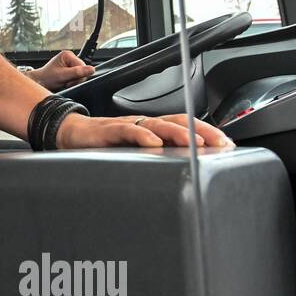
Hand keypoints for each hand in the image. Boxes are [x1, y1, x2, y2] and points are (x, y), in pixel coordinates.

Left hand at [29, 50, 94, 91]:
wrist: (40, 83)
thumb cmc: (47, 78)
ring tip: (64, 82)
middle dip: (75, 79)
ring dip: (74, 81)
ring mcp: (70, 63)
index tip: (68, 81)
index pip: (82, 65)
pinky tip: (66, 82)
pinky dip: (73, 81)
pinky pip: (78, 76)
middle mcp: (69, 57)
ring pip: (81, 74)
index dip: (78, 76)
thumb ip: (77, 73)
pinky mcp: (70, 69)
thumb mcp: (62, 76)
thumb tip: (91, 69)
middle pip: (83, 70)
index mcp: (67, 55)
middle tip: (65, 82)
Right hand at [56, 113, 234, 148]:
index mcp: (151, 129)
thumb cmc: (100, 145)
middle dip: (203, 131)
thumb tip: (178, 174)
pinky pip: (127, 132)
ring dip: (180, 133)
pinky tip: (155, 144)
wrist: (68, 133)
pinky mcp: (108, 131)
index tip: (227, 145)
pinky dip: (143, 136)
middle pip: (178, 121)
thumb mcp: (131, 153)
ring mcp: (127, 126)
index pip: (185, 125)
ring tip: (197, 143)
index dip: (207, 132)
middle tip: (222, 144)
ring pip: (157, 124)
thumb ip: (152, 159)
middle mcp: (143, 124)